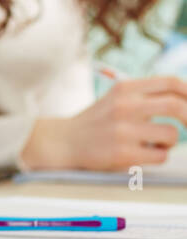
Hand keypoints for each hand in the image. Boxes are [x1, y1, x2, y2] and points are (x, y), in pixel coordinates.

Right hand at [21, 77, 184, 170]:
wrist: (64, 141)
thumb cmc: (97, 122)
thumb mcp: (116, 99)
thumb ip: (146, 95)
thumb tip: (186, 100)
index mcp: (125, 88)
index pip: (170, 82)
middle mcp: (124, 106)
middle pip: (176, 105)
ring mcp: (123, 130)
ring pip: (172, 134)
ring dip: (169, 141)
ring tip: (153, 143)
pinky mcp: (123, 153)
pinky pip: (161, 155)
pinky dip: (158, 155)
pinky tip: (142, 153)